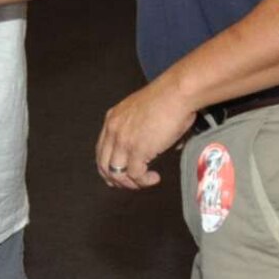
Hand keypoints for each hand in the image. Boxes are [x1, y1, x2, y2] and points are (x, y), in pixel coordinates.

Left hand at [95, 74, 198, 189]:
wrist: (176, 93)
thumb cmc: (168, 99)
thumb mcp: (143, 113)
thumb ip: (141, 130)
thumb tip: (154, 148)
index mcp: (113, 119)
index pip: (101, 150)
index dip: (108, 166)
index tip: (118, 174)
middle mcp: (113, 130)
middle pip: (103, 164)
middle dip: (115, 179)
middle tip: (130, 184)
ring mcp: (123, 141)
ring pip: (116, 173)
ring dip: (130, 183)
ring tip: (145, 181)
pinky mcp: (137, 149)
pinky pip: (135, 174)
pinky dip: (144, 181)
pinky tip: (154, 178)